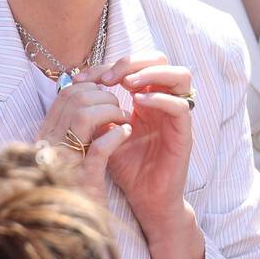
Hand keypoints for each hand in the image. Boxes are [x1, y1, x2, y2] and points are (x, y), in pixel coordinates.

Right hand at [34, 81, 130, 203]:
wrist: (76, 232)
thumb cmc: (76, 189)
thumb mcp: (68, 155)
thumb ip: (73, 129)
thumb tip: (91, 98)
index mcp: (44, 138)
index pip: (64, 96)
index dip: (90, 89)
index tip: (107, 98)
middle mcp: (48, 146)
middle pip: (74, 99)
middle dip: (103, 97)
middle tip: (118, 110)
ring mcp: (63, 162)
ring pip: (84, 115)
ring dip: (110, 111)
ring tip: (123, 121)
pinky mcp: (83, 179)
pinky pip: (100, 146)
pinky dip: (116, 136)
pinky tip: (126, 134)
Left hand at [76, 53, 194, 237]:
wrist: (145, 198)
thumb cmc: (128, 166)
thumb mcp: (106, 133)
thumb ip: (97, 111)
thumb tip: (75, 87)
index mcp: (147, 97)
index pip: (135, 65)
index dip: (108, 65)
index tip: (83, 77)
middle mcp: (165, 101)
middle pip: (160, 60)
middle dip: (132, 62)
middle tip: (108, 78)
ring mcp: (177, 115)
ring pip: (180, 76)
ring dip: (152, 73)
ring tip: (127, 84)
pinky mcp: (184, 132)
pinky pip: (180, 106)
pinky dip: (161, 99)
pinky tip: (139, 103)